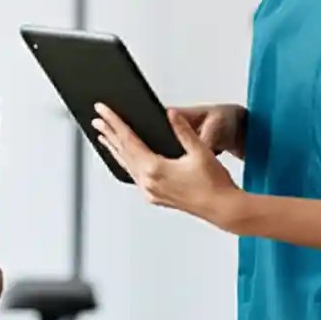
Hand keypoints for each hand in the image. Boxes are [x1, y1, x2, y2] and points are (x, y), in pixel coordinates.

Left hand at [92, 102, 239, 224]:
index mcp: (156, 169)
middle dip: (109, 133)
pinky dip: (125, 162)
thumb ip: (183, 131)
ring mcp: (150, 191)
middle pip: (122, 152)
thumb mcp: (200, 151)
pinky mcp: (155, 196)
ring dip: (114, 148)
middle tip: (97, 119)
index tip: (103, 111)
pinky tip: (123, 158)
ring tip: (103, 136)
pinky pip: (134, 175)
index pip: (128, 140)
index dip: (114, 122)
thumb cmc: (215, 183)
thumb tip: (170, 114)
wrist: (223, 208)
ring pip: (126, 165)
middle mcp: (148, 182)